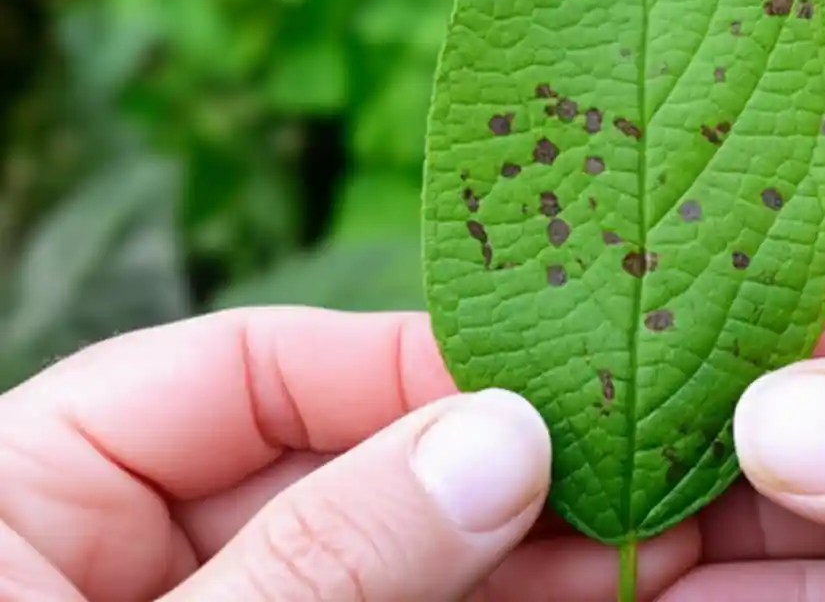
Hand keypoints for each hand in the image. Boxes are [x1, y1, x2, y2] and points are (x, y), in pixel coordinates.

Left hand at [0, 310, 700, 600]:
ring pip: (400, 562)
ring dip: (524, 549)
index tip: (534, 381)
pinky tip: (599, 591)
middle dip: (490, 471)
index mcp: (33, 488)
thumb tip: (500, 442)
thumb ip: (321, 555)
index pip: (240, 369)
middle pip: (346, 468)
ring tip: (648, 529)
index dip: (395, 362)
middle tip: (631, 460)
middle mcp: (141, 550)